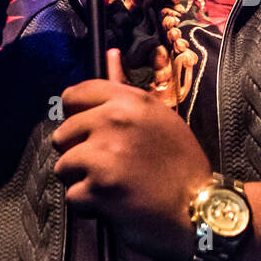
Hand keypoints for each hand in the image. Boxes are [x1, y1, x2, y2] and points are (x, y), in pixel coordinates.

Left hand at [52, 50, 211, 260]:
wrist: (197, 208)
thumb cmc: (180, 162)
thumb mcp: (159, 117)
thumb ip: (127, 89)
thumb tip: (111, 52)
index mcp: (129, 101)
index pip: (74, 95)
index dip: (75, 115)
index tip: (87, 131)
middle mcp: (114, 121)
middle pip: (62, 134)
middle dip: (78, 153)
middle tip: (107, 165)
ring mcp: (105, 155)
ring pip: (64, 166)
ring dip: (82, 180)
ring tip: (111, 185)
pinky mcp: (99, 188)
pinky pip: (73, 195)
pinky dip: (89, 205)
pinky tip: (113, 204)